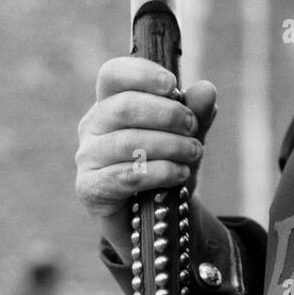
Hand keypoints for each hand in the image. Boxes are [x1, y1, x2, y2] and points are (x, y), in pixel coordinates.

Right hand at [76, 58, 216, 262]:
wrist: (154, 220)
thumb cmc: (165, 166)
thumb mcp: (187, 137)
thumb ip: (197, 113)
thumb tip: (206, 89)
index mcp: (112, 101)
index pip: (114, 74)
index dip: (143, 73)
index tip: (173, 86)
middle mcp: (93, 125)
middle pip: (124, 106)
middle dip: (168, 114)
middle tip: (192, 128)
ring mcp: (87, 157)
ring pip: (127, 141)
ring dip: (170, 146)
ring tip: (193, 153)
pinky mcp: (89, 188)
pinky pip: (126, 175)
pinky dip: (160, 172)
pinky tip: (179, 174)